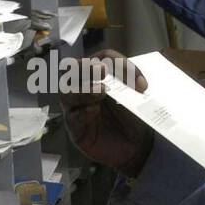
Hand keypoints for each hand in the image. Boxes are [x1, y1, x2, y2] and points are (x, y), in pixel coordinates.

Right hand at [59, 51, 153, 176]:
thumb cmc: (133, 117)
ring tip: (101, 91)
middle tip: (102, 69)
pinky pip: (72, 118)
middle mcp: (84, 88)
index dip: (115, 61)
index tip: (132, 75)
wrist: (137, 146)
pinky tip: (93, 110)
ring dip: (84, 90)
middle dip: (86, 67)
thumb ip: (133, 84)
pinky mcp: (76, 129)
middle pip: (73, 70)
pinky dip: (82, 112)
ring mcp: (77, 109)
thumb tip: (136, 82)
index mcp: (99, 76)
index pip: (101, 58)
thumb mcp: (137, 97)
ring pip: (67, 93)